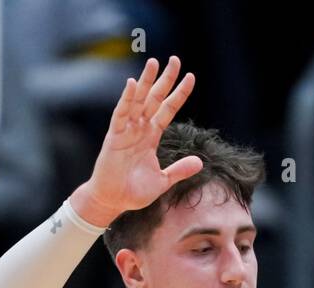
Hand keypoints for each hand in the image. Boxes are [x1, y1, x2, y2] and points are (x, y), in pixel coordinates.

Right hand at [71, 56, 200, 227]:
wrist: (113, 201)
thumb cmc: (134, 192)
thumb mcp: (162, 181)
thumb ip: (179, 170)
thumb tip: (200, 162)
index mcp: (151, 137)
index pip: (167, 110)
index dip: (179, 94)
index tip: (191, 77)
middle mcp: (139, 129)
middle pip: (154, 99)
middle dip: (164, 79)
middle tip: (174, 59)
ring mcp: (126, 130)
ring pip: (138, 100)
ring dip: (146, 82)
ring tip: (154, 62)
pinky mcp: (114, 136)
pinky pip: (121, 114)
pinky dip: (126, 99)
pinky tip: (132, 84)